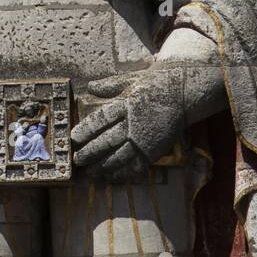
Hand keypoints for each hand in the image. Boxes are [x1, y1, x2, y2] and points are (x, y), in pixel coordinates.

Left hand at [71, 69, 185, 179]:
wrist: (183, 94)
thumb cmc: (154, 85)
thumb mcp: (132, 79)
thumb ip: (110, 85)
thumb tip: (90, 87)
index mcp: (127, 104)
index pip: (103, 119)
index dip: (87, 129)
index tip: (73, 137)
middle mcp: (135, 124)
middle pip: (109, 140)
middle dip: (91, 151)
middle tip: (76, 159)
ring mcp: (145, 139)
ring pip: (121, 156)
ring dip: (104, 165)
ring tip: (90, 172)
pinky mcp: (154, 150)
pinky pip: (137, 165)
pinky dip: (123, 173)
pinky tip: (111, 177)